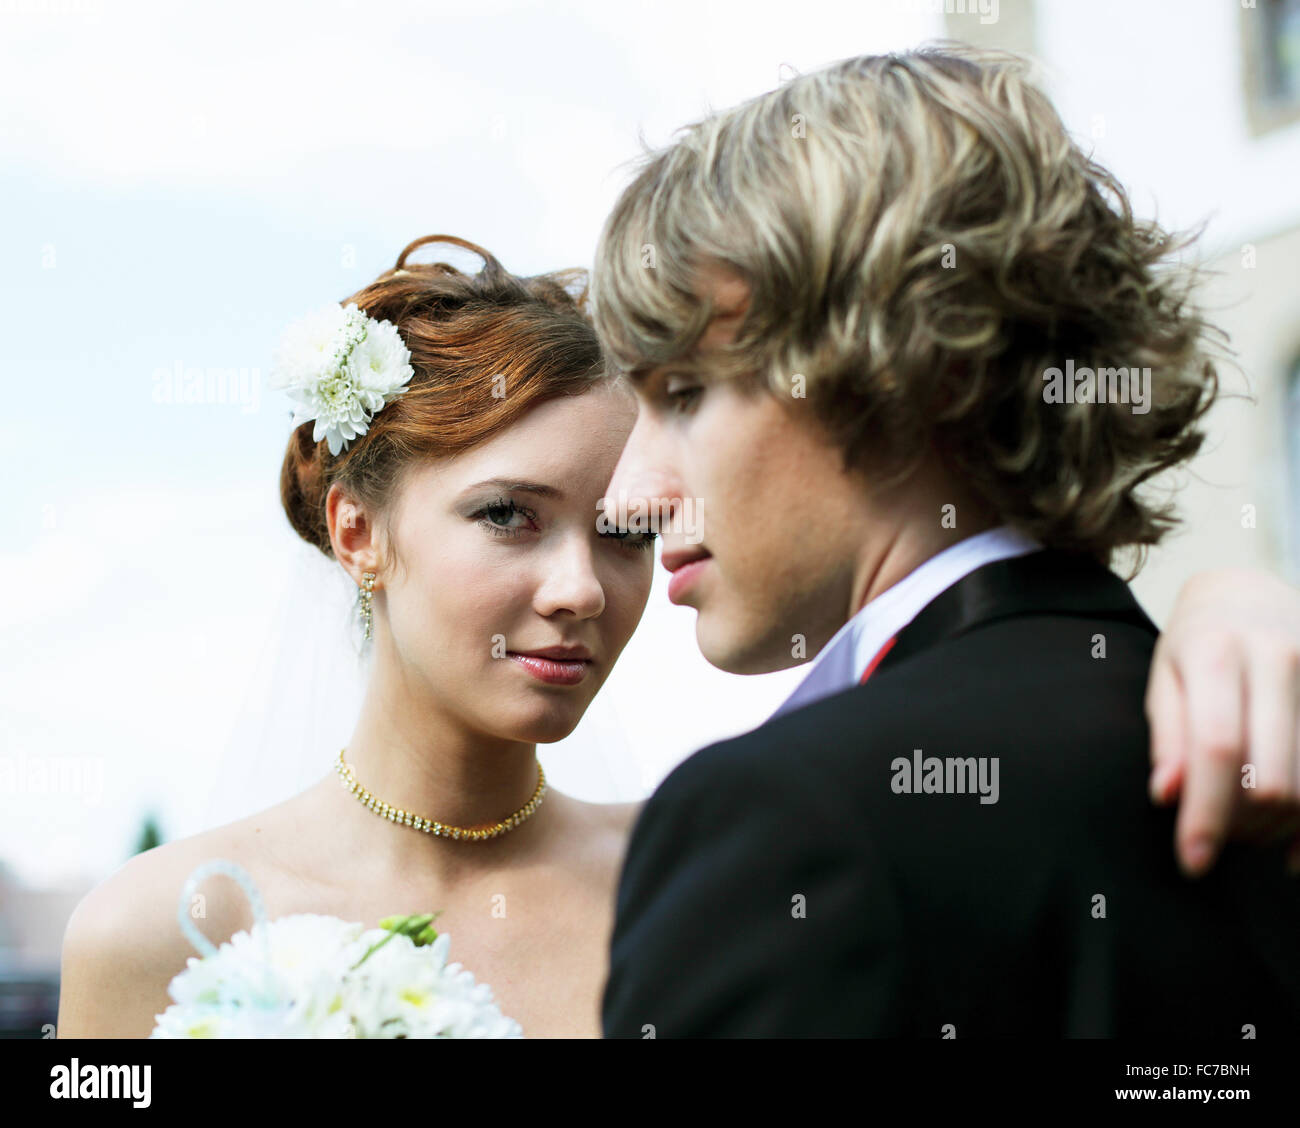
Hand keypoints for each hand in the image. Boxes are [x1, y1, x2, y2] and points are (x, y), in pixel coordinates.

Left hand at [1146, 567, 1299, 875]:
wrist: (1252, 595)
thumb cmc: (1197, 645)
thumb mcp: (1165, 679)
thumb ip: (1167, 736)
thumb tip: (1167, 796)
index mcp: (1217, 651)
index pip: (1216, 747)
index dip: (1206, 812)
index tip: (1193, 861)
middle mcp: (1279, 657)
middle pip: (1271, 775)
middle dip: (1243, 826)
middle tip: (1220, 839)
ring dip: (1278, 826)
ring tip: (1249, 830)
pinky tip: (1292, 847)